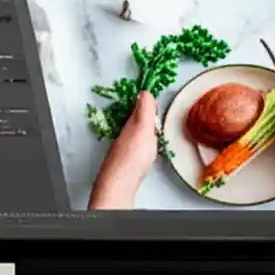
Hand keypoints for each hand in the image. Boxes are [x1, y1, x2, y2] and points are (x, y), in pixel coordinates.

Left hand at [88, 92, 157, 209]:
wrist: (120, 182)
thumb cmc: (133, 156)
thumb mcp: (143, 127)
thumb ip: (145, 110)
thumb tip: (145, 92)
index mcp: (131, 124)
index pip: (139, 109)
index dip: (147, 104)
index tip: (153, 100)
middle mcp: (125, 135)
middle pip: (136, 122)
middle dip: (145, 117)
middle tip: (154, 114)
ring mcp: (124, 150)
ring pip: (134, 136)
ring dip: (143, 133)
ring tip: (152, 132)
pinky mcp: (126, 163)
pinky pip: (135, 150)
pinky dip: (141, 147)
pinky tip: (145, 152)